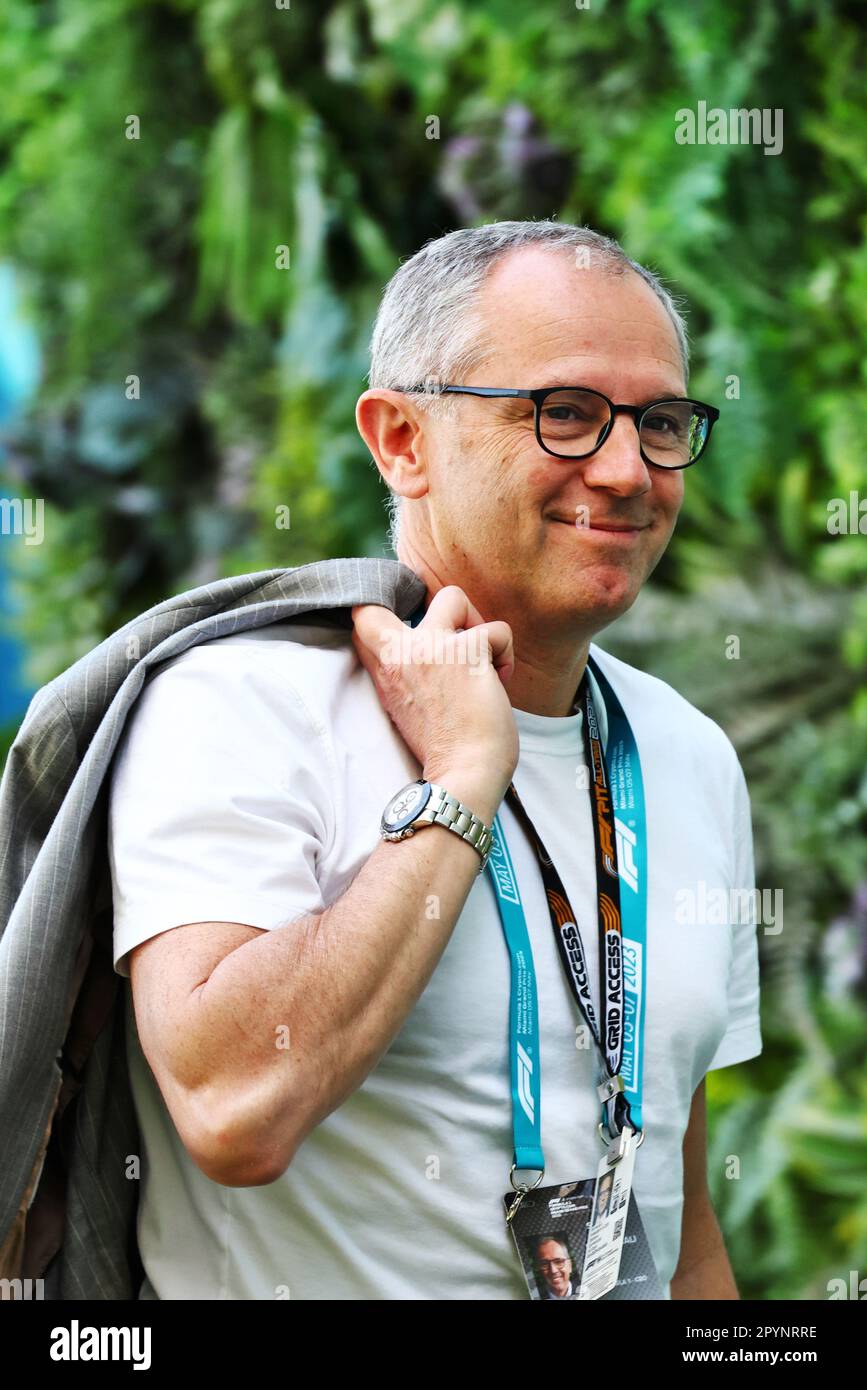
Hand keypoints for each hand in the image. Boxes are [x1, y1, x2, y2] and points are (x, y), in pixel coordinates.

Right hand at [351, 586, 518, 798]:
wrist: (463, 776)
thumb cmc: (441, 748)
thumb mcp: (402, 705)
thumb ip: (401, 672)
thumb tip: (422, 646)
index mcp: (384, 667)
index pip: (363, 613)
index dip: (386, 605)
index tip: (411, 618)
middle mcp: (402, 651)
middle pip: (411, 589)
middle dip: (441, 608)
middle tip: (457, 641)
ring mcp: (433, 648)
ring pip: (454, 596)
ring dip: (476, 625)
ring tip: (484, 662)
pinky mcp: (468, 652)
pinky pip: (497, 630)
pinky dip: (505, 653)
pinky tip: (501, 680)